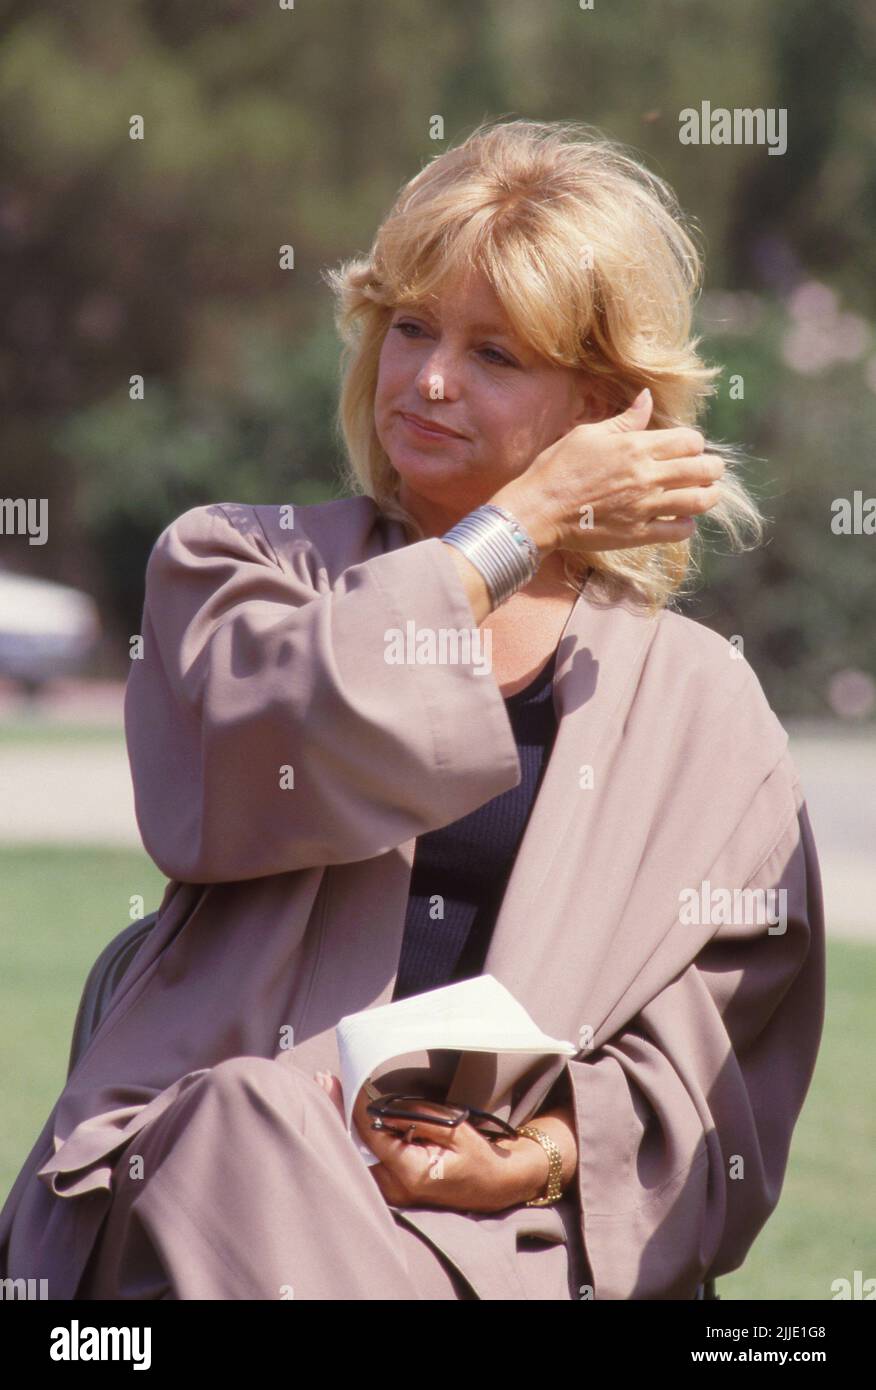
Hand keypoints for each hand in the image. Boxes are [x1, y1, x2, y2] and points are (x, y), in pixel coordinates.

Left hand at [313, 1071, 550, 1212]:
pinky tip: (342, 1113)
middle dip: (335, 1113)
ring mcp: (391, 1194)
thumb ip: (416, 1118)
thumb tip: (379, 1107)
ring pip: (354, 1156)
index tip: (338, 1082)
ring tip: (326, 1089)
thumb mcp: (452, 1129)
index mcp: (411, 1173)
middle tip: (322, 1079)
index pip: (371, 1135)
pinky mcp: (390, 1190)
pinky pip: (364, 1161)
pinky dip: (353, 1136)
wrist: (493, 1186)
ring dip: (341, 1123)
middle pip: (353, 1148)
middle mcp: (395, 1188)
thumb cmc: (477, 1156)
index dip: (353, 1108)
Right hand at [491, 388, 724, 554]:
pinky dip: (687, 525)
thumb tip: (647, 398)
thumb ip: (625, 420)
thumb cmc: (557, 468)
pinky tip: (683, 520)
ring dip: (709, 495)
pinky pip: (677, 532)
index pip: (689, 441)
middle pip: (702, 470)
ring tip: (708, 493)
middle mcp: (646, 477)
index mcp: (635, 447)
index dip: (695, 443)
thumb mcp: (588, 434)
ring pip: (698, 501)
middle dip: (713, 468)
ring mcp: (644, 507)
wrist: (538, 510)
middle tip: (712, 469)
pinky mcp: (637, 534)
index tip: (689, 448)